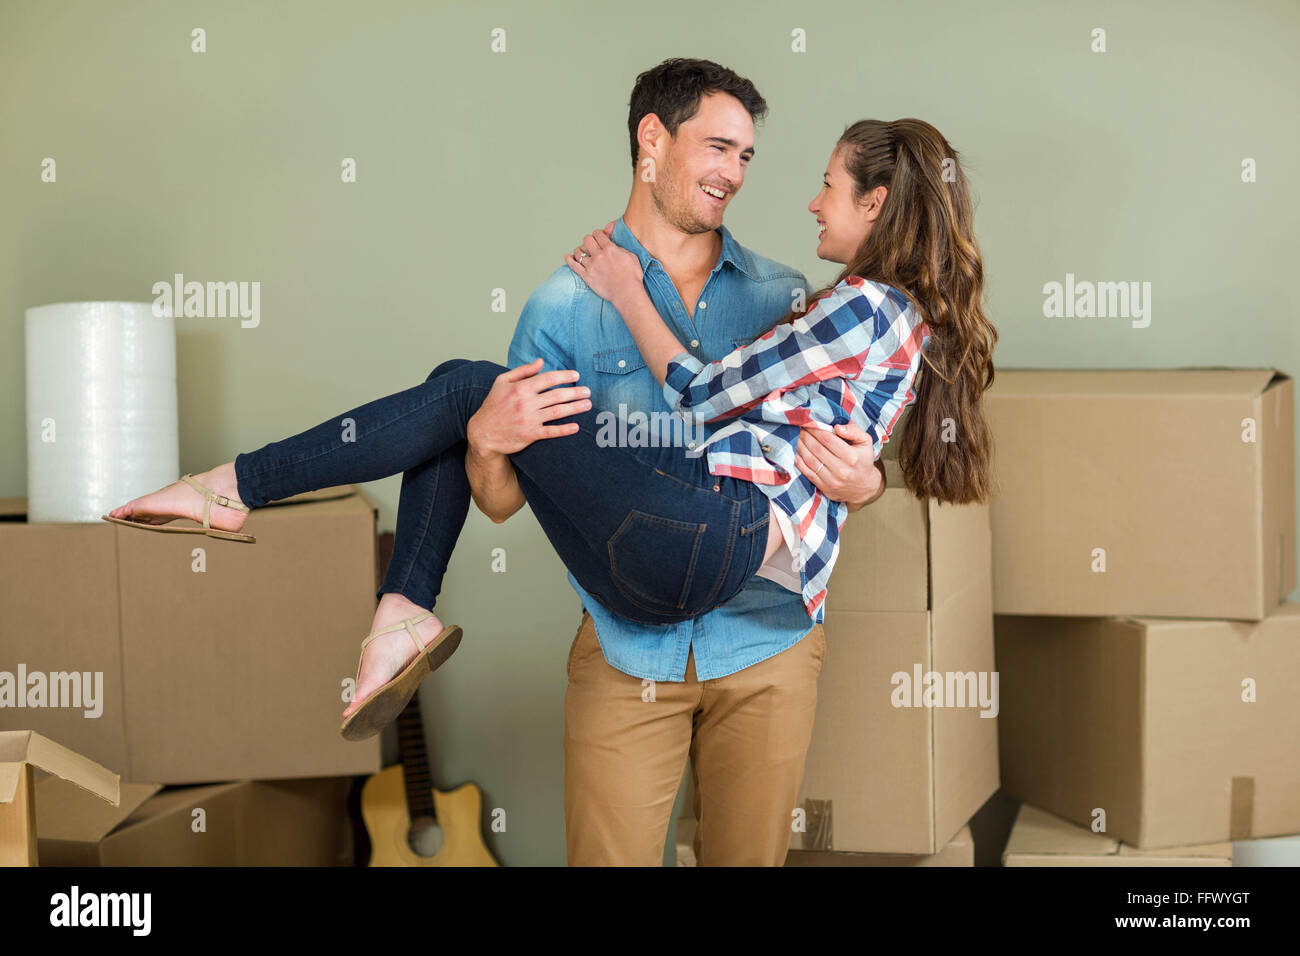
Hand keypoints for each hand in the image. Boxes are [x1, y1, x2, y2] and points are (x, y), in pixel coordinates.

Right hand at [466, 358, 591, 455]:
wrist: (482, 433)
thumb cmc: (493, 406)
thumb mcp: (502, 382)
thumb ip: (522, 371)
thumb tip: (541, 361)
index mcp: (520, 388)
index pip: (548, 378)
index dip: (564, 376)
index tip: (576, 375)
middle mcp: (526, 403)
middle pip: (557, 395)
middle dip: (575, 392)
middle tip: (588, 391)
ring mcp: (529, 419)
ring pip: (557, 412)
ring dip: (575, 408)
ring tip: (588, 404)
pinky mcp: (530, 435)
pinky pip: (551, 432)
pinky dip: (564, 429)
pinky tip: (576, 427)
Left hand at [565, 221, 642, 307]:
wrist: (626, 293)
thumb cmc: (632, 277)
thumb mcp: (631, 257)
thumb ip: (620, 249)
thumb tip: (613, 246)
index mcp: (610, 249)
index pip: (598, 234)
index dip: (598, 233)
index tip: (598, 236)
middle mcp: (599, 255)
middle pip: (587, 240)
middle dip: (589, 240)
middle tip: (590, 243)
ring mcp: (591, 266)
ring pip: (578, 252)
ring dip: (580, 250)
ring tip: (581, 251)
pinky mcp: (586, 276)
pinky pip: (573, 265)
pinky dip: (569, 259)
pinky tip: (567, 256)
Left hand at [794, 422, 884, 508]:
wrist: (864, 488)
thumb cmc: (863, 460)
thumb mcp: (866, 442)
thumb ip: (854, 431)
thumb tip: (837, 427)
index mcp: (852, 457)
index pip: (828, 439)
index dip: (815, 429)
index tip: (809, 422)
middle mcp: (842, 470)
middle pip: (817, 449)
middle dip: (805, 436)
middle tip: (799, 427)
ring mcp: (832, 480)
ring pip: (810, 461)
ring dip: (800, 447)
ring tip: (796, 436)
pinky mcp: (824, 487)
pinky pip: (808, 473)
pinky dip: (799, 462)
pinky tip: (794, 453)